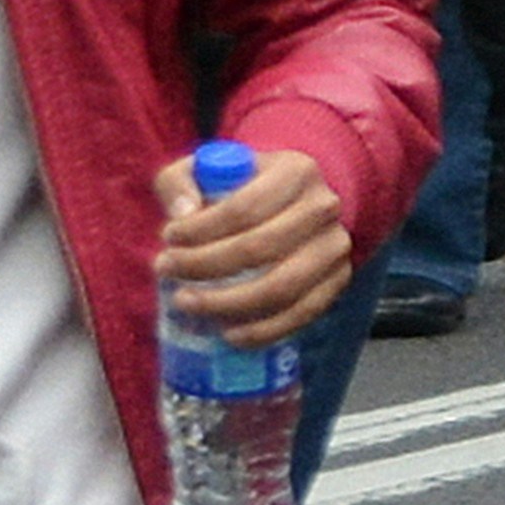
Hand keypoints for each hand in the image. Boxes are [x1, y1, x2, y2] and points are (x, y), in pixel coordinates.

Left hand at [157, 144, 360, 347]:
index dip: (199, 230)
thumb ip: (180, 181)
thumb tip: (181, 214)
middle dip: (204, 266)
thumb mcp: (206, 170)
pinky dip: (263, 331)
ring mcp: (335, 248)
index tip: (167, 238)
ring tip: (186, 304)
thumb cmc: (241, 189)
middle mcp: (324, 207)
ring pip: (281, 287)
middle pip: (260, 247)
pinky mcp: (339, 281)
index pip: (244, 207)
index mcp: (297, 170)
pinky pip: (301, 314)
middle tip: (165, 271)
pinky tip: (227, 334)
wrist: (293, 204)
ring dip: (227, 303)